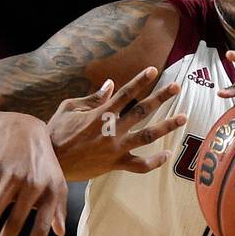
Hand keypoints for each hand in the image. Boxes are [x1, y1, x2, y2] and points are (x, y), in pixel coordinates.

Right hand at [47, 67, 187, 181]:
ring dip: (166, 126)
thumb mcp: (69, 108)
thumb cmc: (57, 132)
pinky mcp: (114, 164)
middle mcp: (112, 129)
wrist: (51, 161)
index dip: (140, 80)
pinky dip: (154, 161)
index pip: (126, 93)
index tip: (153, 70)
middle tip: (177, 86)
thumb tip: (110, 84)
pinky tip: (167, 154)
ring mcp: (115, 148)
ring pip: (147, 136)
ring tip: (183, 117)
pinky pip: (139, 165)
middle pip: (142, 110)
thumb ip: (92, 97)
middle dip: (161, 97)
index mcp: (101, 113)